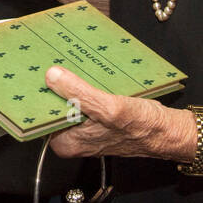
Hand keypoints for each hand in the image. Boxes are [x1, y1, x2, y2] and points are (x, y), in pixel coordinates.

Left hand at [44, 67, 183, 160]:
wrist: (167, 131)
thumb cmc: (143, 128)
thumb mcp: (109, 109)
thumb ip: (79, 94)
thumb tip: (52, 76)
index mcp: (67, 142)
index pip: (41, 115)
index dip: (39, 93)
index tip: (36, 72)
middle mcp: (72, 137)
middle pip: (53, 105)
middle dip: (54, 84)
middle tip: (52, 60)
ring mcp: (83, 127)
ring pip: (67, 99)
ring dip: (69, 81)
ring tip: (66, 61)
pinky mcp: (94, 117)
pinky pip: (82, 97)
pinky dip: (83, 84)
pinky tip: (85, 70)